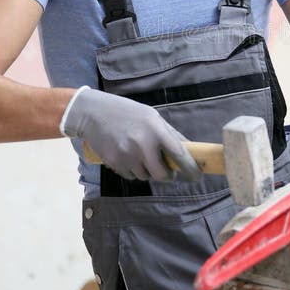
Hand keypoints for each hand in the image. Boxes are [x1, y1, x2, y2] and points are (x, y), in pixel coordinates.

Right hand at [61, 87, 201, 181]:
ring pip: (145, 176)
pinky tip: (127, 156)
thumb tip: (188, 149)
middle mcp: (143, 144)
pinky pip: (131, 176)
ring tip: (141, 155)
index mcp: (156, 129)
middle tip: (168, 172)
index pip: (179, 154)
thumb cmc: (126, 112)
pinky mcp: (115, 163)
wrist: (92, 113)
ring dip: (148, 171)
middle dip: (168, 176)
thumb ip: (169, 133)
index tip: (197, 176)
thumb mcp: (151, 116)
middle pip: (162, 174)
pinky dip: (133, 171)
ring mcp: (127, 155)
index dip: (190, 168)